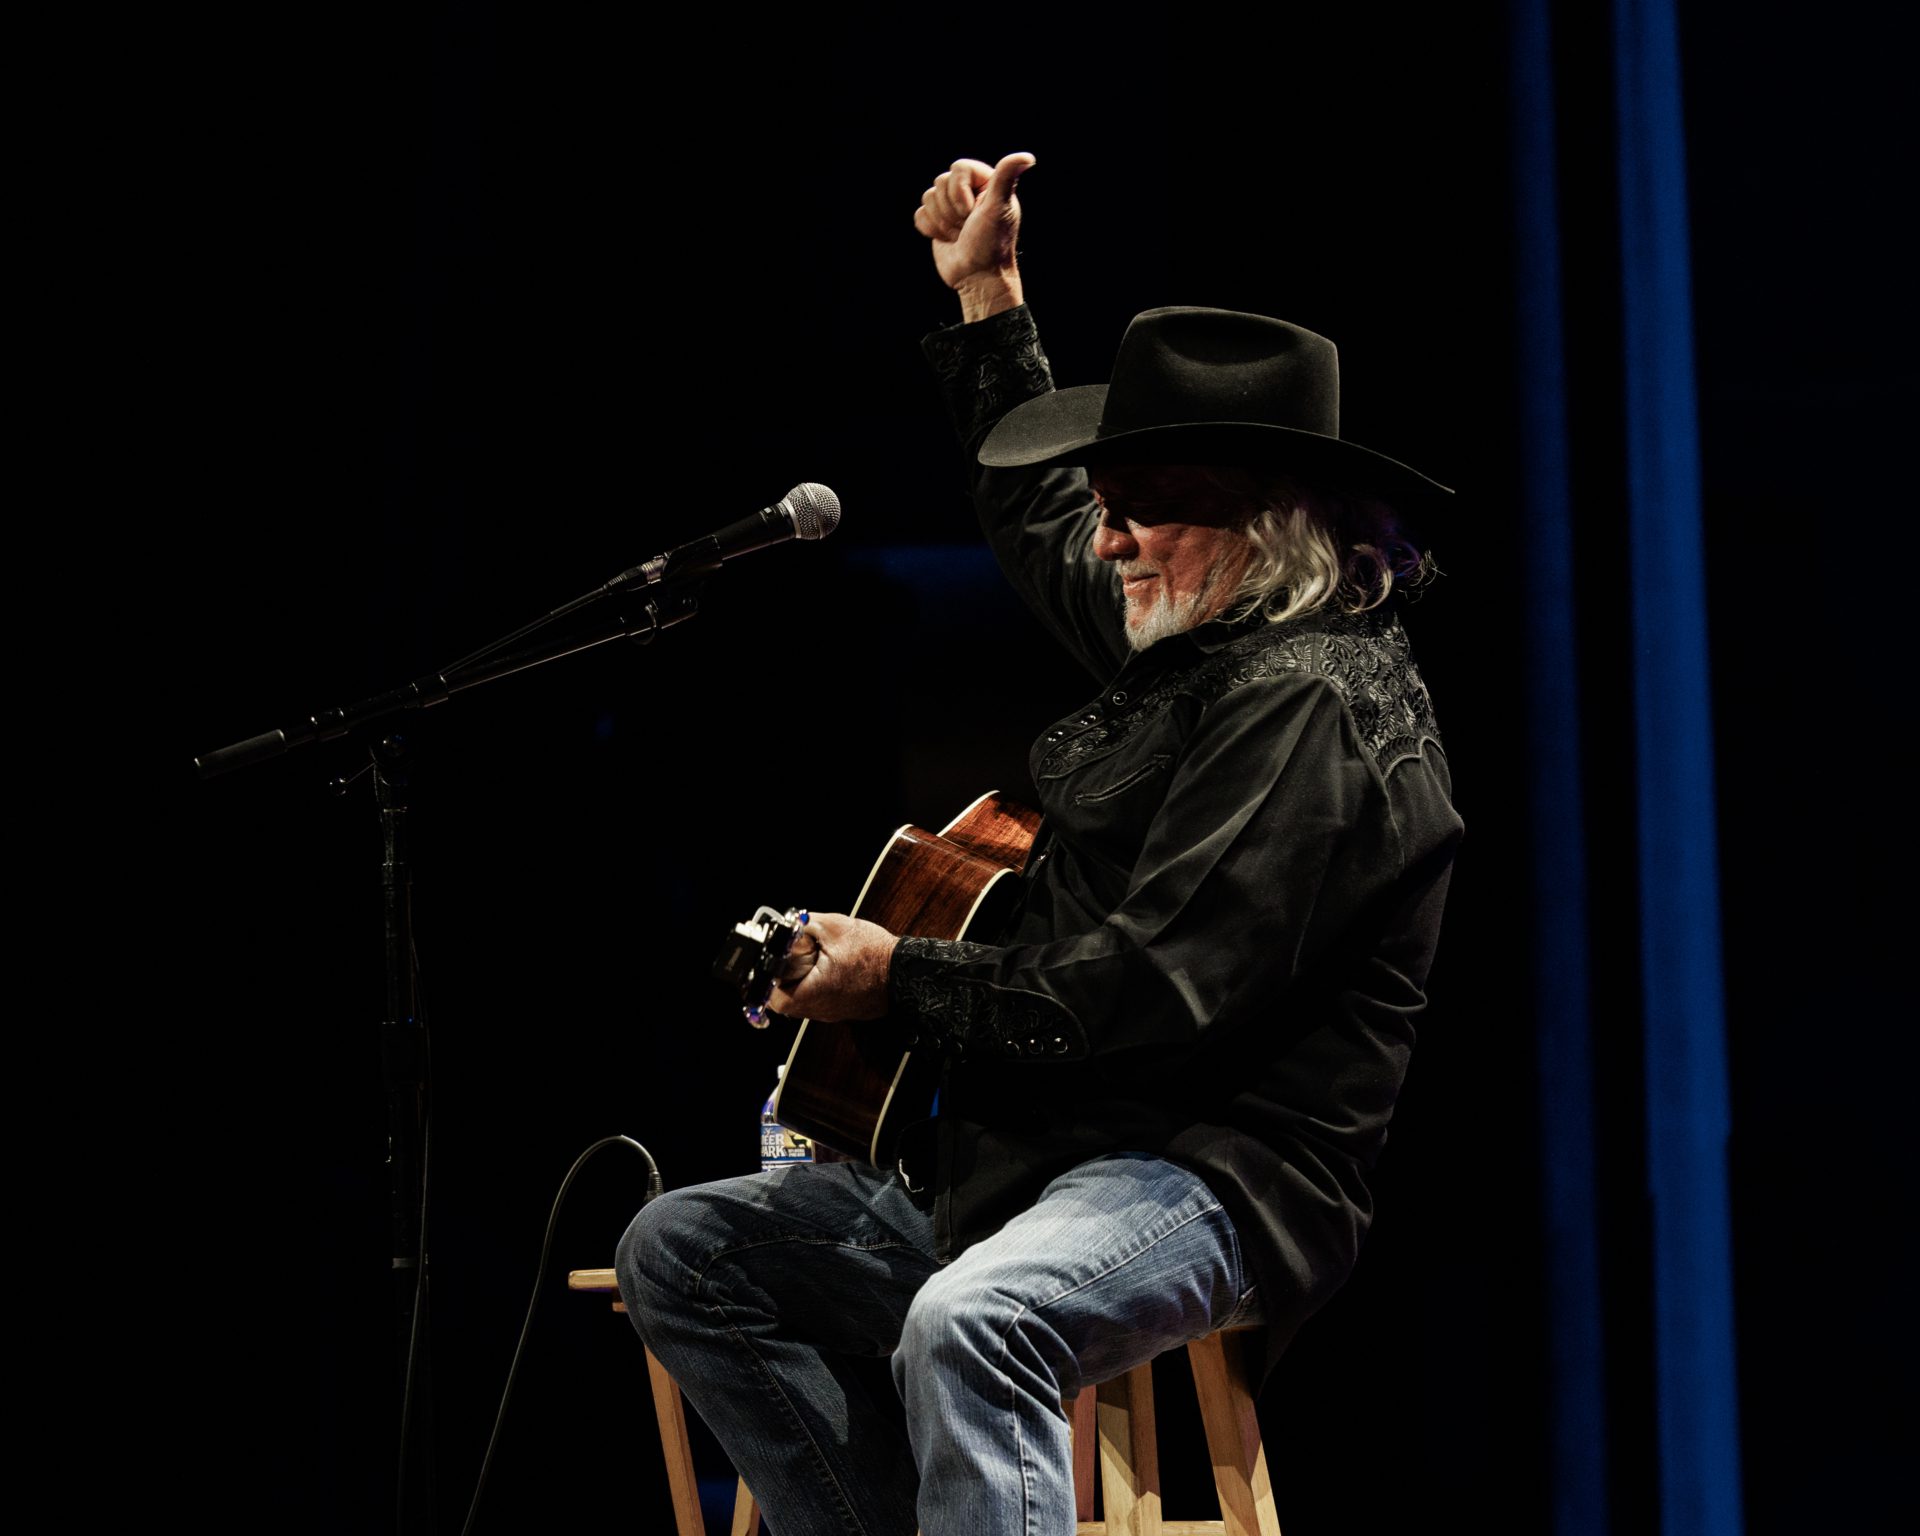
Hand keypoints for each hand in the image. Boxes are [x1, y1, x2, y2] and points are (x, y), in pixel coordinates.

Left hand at [768, 911, 897, 1022]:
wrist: (905, 971)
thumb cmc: (875, 954)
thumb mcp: (835, 927)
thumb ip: (806, 924)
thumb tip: (789, 923)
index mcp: (813, 993)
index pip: (773, 998)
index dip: (767, 980)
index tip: (770, 965)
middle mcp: (820, 1010)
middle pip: (787, 1000)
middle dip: (785, 978)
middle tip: (790, 959)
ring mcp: (833, 1012)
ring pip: (805, 1001)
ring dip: (803, 982)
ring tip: (813, 961)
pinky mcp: (845, 1009)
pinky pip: (822, 1000)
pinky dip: (819, 985)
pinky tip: (829, 967)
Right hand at [913, 153, 1034, 320]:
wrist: (977, 278)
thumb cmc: (991, 244)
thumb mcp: (998, 208)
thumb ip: (1006, 178)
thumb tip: (1029, 157)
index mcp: (986, 183)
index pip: (958, 167)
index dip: (960, 192)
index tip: (973, 213)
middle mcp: (968, 191)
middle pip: (940, 182)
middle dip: (952, 211)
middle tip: (968, 227)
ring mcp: (950, 207)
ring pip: (928, 198)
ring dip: (943, 222)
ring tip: (960, 235)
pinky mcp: (936, 222)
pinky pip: (920, 214)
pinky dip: (931, 230)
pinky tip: (948, 240)